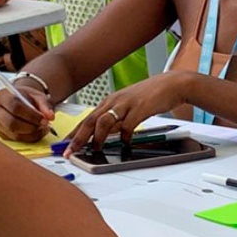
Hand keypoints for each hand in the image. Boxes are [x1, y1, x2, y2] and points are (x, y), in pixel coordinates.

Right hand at [0, 81, 55, 141]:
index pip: (14, 106)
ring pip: (13, 133)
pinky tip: (37, 132)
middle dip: (30, 126)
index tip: (43, 118)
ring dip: (31, 133)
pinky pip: (15, 139)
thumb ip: (45, 105)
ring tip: (42, 128)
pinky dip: (29, 138)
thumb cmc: (27, 97)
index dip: (30, 114)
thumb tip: (50, 116)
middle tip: (44, 125)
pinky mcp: (1, 133)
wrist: (20, 100)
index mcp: (3, 95)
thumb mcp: (38, 96)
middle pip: (11, 122)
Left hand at [66, 72, 189, 153]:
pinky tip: (126, 143)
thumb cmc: (149, 96)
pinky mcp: (140, 108)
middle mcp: (114, 101)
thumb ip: (115, 120)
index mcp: (109, 101)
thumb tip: (103, 135)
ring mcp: (126, 104)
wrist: (171, 84)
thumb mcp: (127, 106)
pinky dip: (124, 136)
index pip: (86, 119)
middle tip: (70, 151)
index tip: (66, 145)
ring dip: (98, 138)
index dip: (75, 133)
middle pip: (90, 121)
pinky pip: (128, 125)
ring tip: (95, 149)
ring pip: (104, 122)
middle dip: (78, 138)